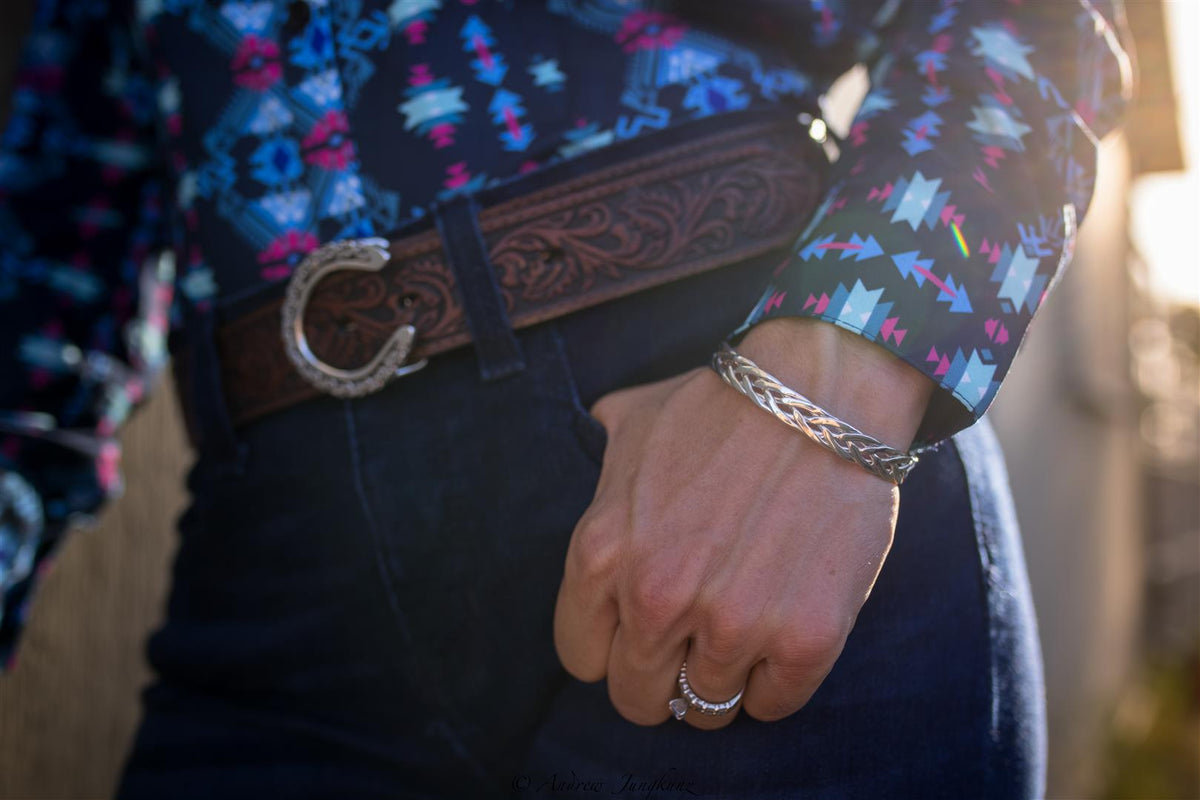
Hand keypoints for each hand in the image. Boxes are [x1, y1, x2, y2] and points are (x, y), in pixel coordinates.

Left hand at [553, 318, 932, 727]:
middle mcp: (657, 599)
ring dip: (721, 681)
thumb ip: (601, 452)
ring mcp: (732, 624)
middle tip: (691, 646)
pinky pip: (774, 705)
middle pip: (638, 697)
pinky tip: (781, 641)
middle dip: (661, 677)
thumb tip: (592, 436)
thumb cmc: (724, 402)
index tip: (638, 634)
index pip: (582, 659)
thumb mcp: (633, 419)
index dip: (612, 648)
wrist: (824, 391)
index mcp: (601, 554)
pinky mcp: (804, 638)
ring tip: (742, 638)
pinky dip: (775, 684)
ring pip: (707, 710)